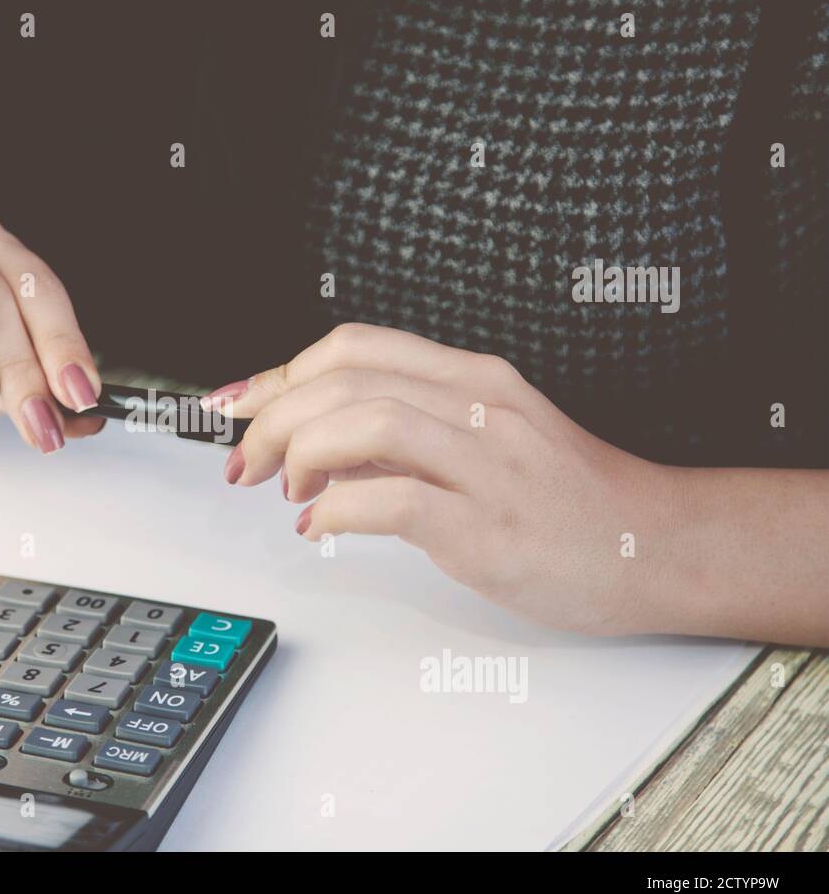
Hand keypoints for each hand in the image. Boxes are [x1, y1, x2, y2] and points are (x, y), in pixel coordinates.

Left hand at [207, 323, 681, 634]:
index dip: (280, 372)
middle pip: (343, 378)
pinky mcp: (485, 524)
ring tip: (285, 486)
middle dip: (271, 416)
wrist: (653, 546)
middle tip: (244, 457)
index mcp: (471, 377)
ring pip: (363, 422)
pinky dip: (335, 508)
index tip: (240, 404)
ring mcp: (484, 462)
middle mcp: (476, 405)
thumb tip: (317, 443)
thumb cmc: (564, 498)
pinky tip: (319, 523)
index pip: (353, 347)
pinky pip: (391, 500)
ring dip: (299, 452)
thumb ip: (402, 436)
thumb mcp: (481, 441)